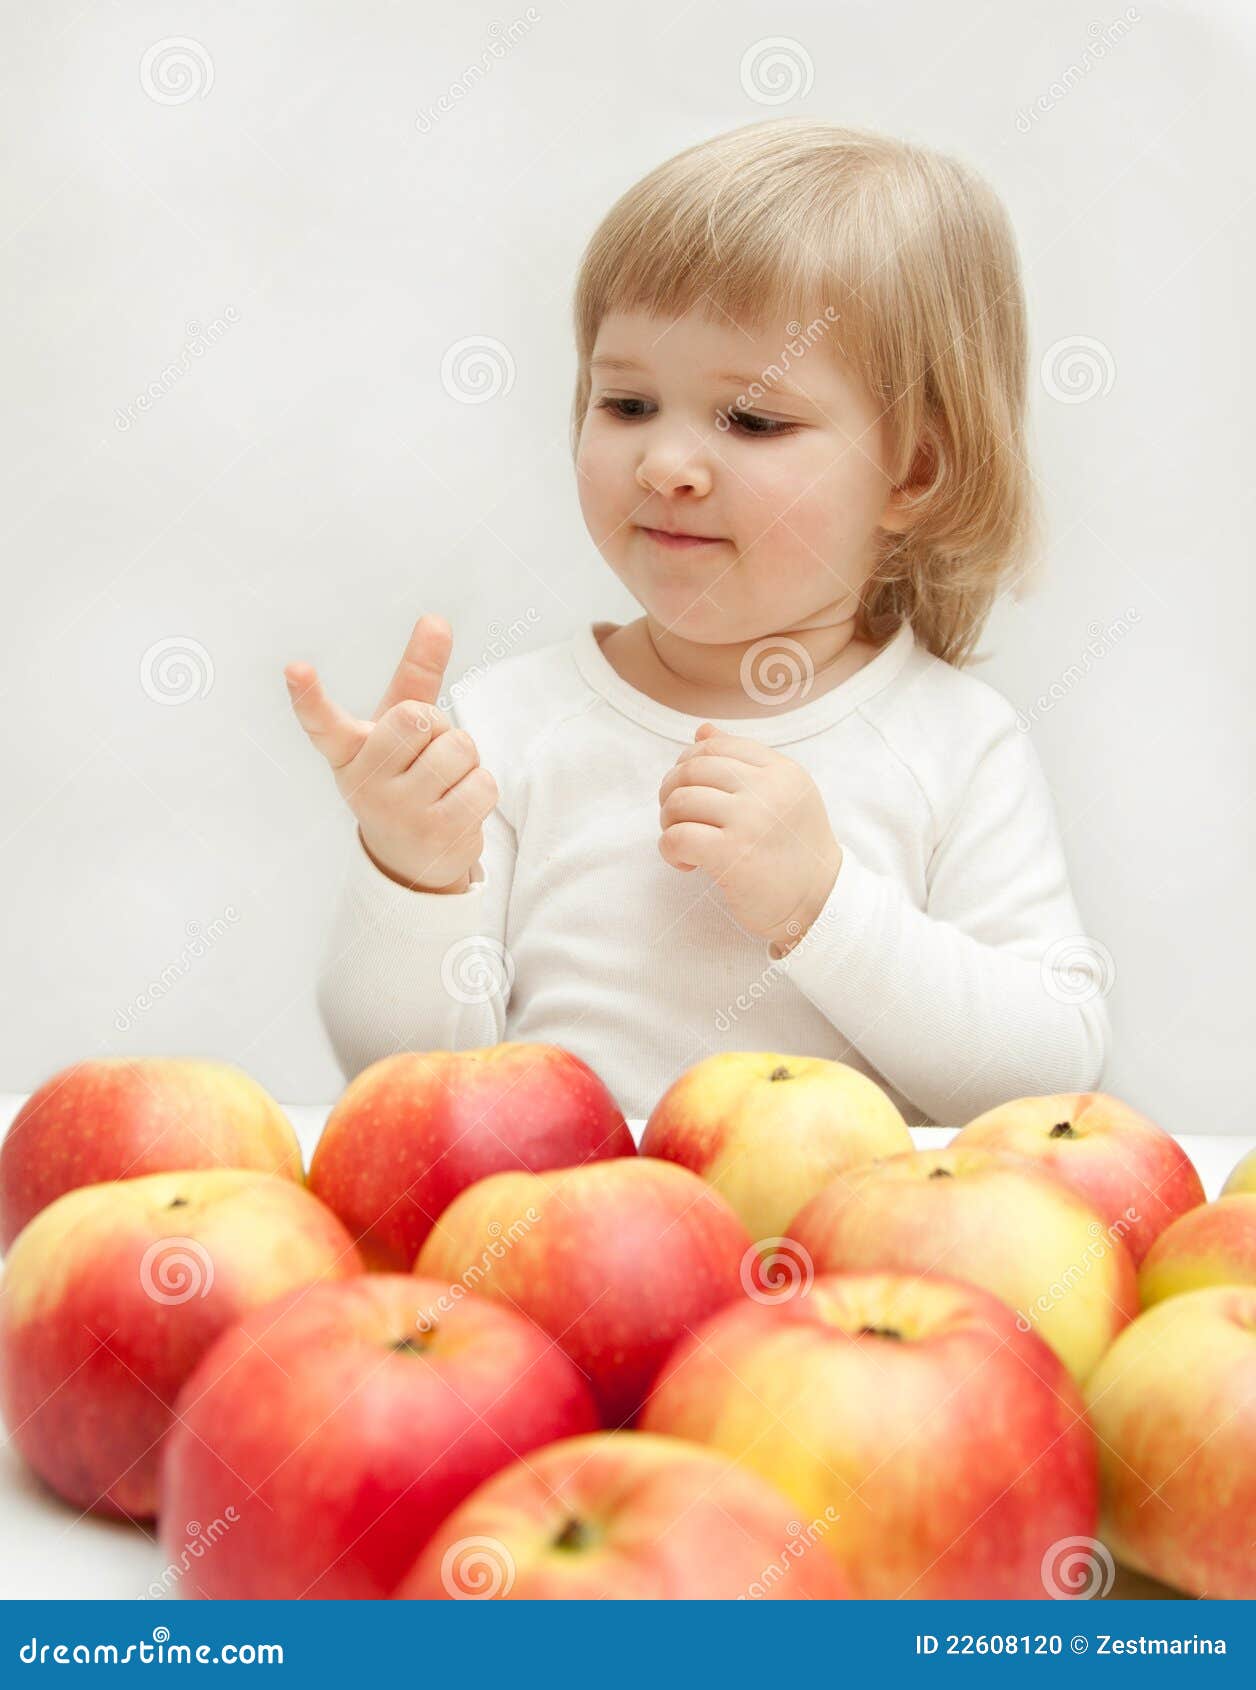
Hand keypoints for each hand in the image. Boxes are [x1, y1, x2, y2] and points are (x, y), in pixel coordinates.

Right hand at [284, 614, 497, 892]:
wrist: (411, 856)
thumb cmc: (405, 775)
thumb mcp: (401, 726)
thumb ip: (416, 675)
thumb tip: (436, 619)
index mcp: (348, 750)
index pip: (324, 721)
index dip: (309, 695)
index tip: (296, 669)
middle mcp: (363, 781)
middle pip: (420, 717)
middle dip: (440, 728)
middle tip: (428, 755)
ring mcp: (396, 811)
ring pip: (459, 748)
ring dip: (466, 761)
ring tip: (444, 784)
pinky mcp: (434, 835)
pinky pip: (482, 784)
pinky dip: (482, 788)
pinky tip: (459, 807)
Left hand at [657, 721, 842, 951]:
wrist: (818, 902)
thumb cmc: (794, 850)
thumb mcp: (783, 795)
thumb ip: (744, 761)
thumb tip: (701, 731)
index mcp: (781, 770)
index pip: (717, 746)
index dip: (689, 762)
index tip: (688, 788)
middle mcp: (768, 789)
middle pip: (692, 769)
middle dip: (671, 790)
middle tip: (677, 816)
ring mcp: (750, 820)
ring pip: (680, 801)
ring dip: (668, 821)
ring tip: (683, 840)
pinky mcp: (732, 854)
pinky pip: (677, 837)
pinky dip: (670, 849)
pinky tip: (686, 863)